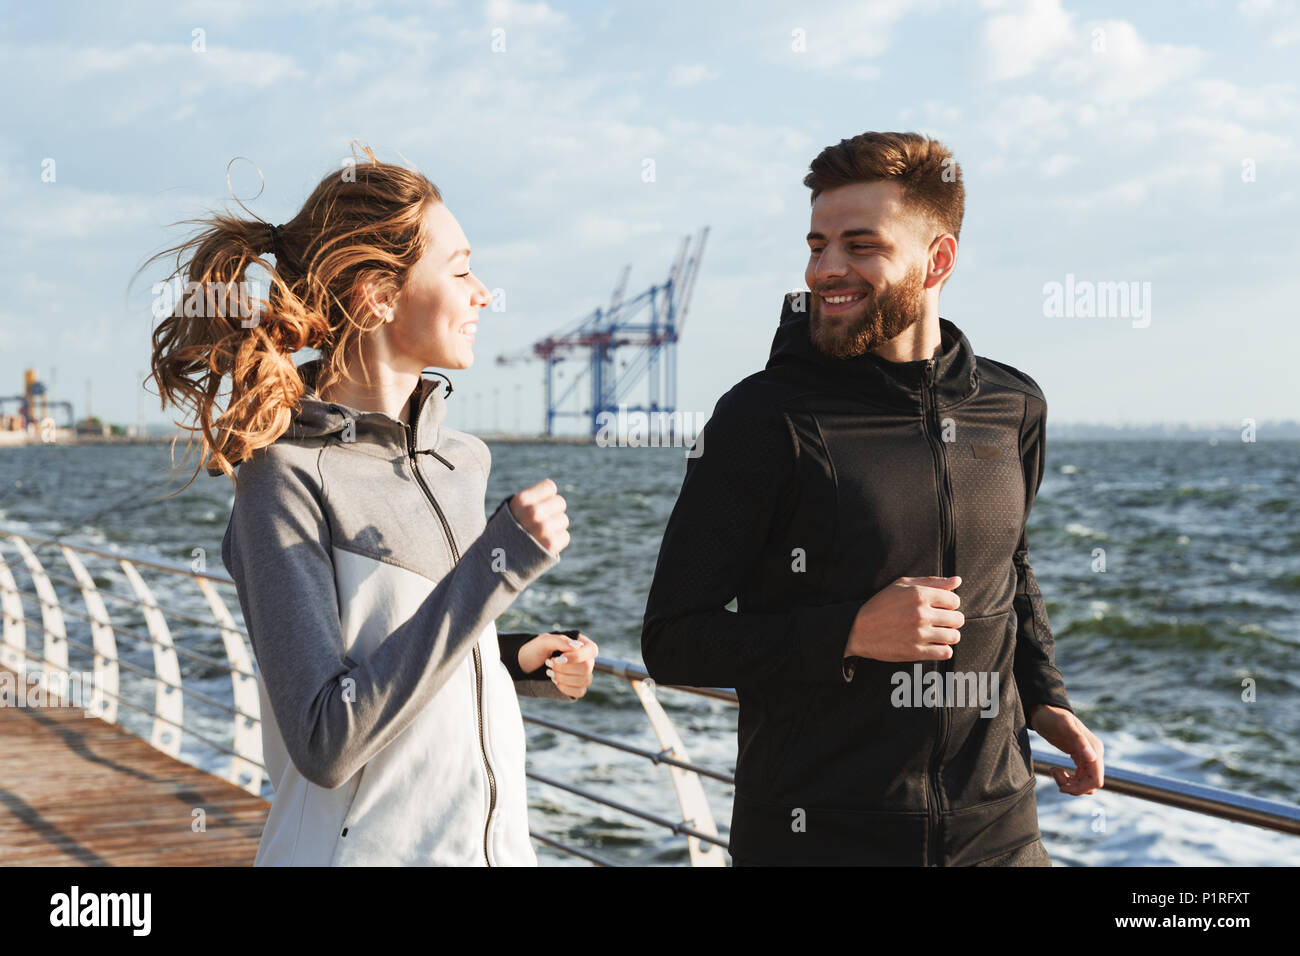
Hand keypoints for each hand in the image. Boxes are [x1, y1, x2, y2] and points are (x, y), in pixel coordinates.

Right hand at [508, 479, 569, 554]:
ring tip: (539, 536)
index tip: (537, 507)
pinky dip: (556, 542)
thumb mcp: (510, 511)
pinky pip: (565, 536)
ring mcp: (543, 528)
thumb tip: (551, 491)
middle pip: (560, 502)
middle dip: (552, 512)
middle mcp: (533, 512)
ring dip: (554, 528)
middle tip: (539, 523)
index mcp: (522, 500)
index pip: (550, 487)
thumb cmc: (505, 534)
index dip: (545, 497)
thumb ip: (530, 500)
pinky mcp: (551, 544)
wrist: (495, 565)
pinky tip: (542, 546)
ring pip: (563, 520)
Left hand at [518, 632, 597, 698]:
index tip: (561, 657)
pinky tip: (555, 681)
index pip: (592, 650)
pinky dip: (566, 688)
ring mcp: (582, 674)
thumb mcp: (545, 641)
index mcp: (581, 645)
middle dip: (566, 668)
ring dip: (565, 678)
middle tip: (549, 663)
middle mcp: (585, 659)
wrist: (527, 664)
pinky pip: (580, 692)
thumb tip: (577, 646)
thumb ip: (560, 641)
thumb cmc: (537, 649)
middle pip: (588, 667)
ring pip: (585, 680)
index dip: (578, 656)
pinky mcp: (577, 686)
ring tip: (550, 672)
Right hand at [843, 575, 963, 661]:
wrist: (857, 629)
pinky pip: (945, 653)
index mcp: (919, 594)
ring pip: (954, 637)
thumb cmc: (881, 604)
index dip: (950, 604)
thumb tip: (957, 581)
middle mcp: (921, 613)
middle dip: (952, 620)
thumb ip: (932, 582)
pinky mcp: (915, 651)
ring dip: (949, 635)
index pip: (954, 600)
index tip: (941, 608)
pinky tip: (933, 644)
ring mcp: (919, 634)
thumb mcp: (902, 585)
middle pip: (957, 619)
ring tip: (938, 633)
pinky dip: (943, 650)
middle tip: (940, 622)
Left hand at [1029, 704, 1103, 794]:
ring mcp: (1087, 757)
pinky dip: (1068, 779)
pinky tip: (1055, 770)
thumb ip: (1079, 740)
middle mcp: (1094, 754)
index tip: (1063, 786)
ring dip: (1070, 784)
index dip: (1081, 788)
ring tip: (1054, 771)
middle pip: (1090, 784)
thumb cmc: (1052, 716)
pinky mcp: (1079, 758)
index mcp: (1094, 749)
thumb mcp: (1064, 725)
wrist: (1044, 711)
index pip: (1096, 780)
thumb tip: (1092, 758)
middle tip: (1055, 774)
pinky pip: (1079, 778)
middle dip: (1073, 786)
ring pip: (1084, 783)